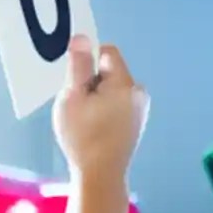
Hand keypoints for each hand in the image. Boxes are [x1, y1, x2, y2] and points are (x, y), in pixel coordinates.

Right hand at [52, 36, 148, 180]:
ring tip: (84, 119)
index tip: (74, 83)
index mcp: (124, 83)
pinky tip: (93, 129)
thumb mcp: (73, 98)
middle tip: (76, 105)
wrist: (100, 175)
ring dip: (96, 97)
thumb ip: (78, 66)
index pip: (106, 52)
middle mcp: (138, 93)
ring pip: (112, 89)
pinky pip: (117, 104)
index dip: (86, 62)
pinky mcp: (136, 122)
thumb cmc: (83, 137)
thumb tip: (82, 37)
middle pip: (110, 71)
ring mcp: (140, 109)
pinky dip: (104, 110)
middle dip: (90, 82)